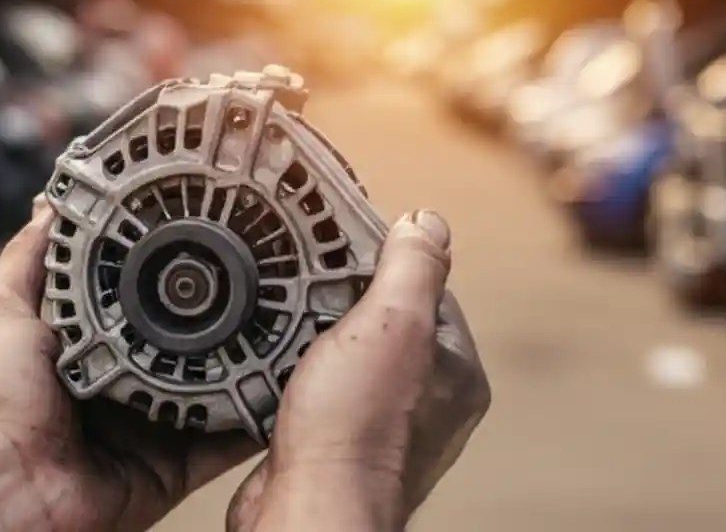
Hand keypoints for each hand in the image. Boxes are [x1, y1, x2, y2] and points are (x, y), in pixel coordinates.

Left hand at [0, 196, 258, 531]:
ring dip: (252, 366)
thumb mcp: (2, 308)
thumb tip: (50, 205)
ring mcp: (158, 426)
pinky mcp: (178, 465)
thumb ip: (29, 257)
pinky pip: (229, 443)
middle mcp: (131, 383)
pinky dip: (258, 421)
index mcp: (96, 346)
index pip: (149, 302)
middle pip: (193, 344)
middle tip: (267, 284)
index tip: (211, 243)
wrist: (7, 482)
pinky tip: (284, 389)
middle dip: (228, 321)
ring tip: (289, 329)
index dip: (177, 278)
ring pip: (219, 389)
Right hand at [227, 210, 490, 530]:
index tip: (346, 246)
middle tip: (308, 284)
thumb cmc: (354, 431)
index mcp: (455, 372)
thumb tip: (429, 222)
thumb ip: (414, 268)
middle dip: (340, 301)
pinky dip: (289, 374)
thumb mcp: (392, 324)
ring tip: (284, 319)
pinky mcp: (333, 441)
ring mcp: (379, 424)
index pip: (426, 291)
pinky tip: (270, 363)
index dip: (385, 263)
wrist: (307, 508)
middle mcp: (425, 401)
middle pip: (381, 321)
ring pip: (342, 355)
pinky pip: (312, 388)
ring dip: (310, 337)